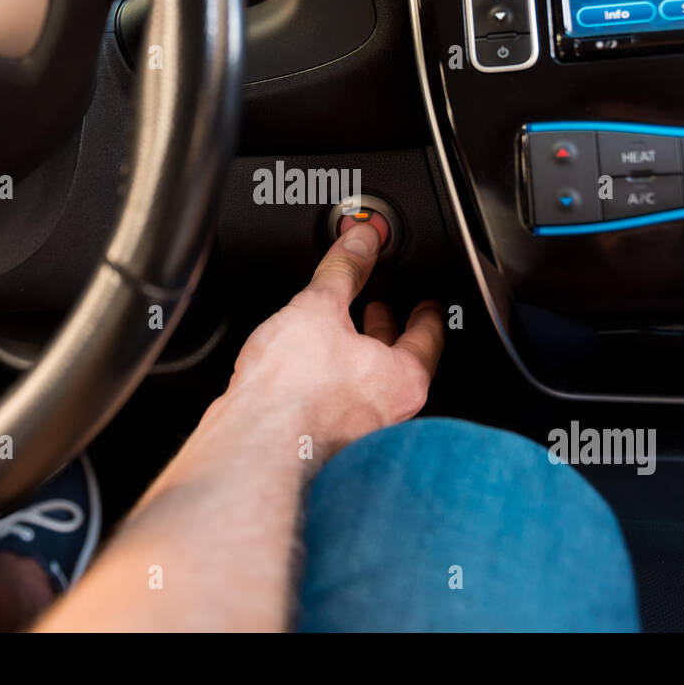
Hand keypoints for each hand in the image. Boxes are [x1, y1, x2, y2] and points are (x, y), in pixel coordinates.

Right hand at [211, 221, 444, 460]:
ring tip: (341, 331)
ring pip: (368, 383)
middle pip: (400, 361)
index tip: (426, 303)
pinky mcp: (325, 441)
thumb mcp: (320, 307)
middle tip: (382, 308)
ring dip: (357, 354)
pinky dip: (332, 377)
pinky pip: (339, 400)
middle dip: (388, 330)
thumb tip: (362, 239)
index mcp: (404, 379)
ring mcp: (358, 431)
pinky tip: (309, 367)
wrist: (254, 444)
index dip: (426, 312)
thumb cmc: (293, 391)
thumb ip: (344, 268)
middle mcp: (389, 411)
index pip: (429, 336)